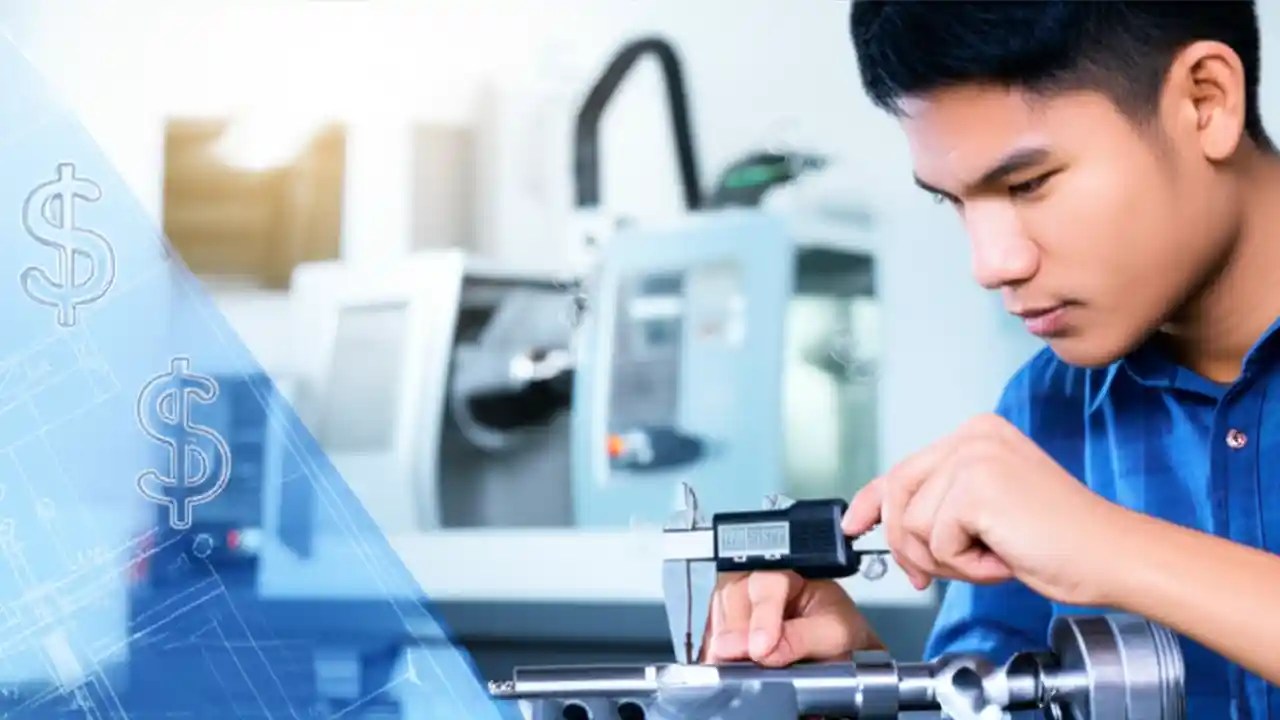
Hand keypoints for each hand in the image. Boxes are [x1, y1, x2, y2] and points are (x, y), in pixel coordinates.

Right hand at [700, 570, 882, 666]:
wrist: (842, 649)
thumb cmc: (840, 631)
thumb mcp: (833, 633)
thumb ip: (801, 638)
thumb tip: (763, 650)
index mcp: (796, 567)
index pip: (770, 581)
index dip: (763, 615)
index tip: (762, 648)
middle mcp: (764, 574)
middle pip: (736, 592)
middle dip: (739, 631)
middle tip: (747, 662)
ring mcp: (743, 593)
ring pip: (719, 609)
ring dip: (727, 642)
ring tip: (742, 666)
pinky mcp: (728, 617)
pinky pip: (712, 629)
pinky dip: (718, 650)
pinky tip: (730, 664)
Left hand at [843, 413, 1128, 606]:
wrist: (1109, 555)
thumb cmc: (1060, 540)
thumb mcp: (986, 513)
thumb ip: (941, 504)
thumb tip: (887, 523)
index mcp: (977, 434)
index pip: (903, 468)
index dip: (873, 501)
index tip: (855, 523)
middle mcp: (972, 436)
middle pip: (899, 495)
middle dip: (908, 544)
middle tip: (933, 573)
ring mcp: (973, 458)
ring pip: (914, 526)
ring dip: (947, 560)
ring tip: (993, 555)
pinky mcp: (976, 488)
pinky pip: (938, 543)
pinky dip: (966, 566)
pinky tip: (1003, 557)